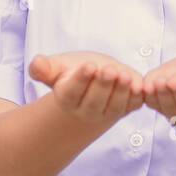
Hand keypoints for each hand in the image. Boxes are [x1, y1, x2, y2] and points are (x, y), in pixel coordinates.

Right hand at [29, 51, 144, 124]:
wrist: (93, 83)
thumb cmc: (73, 73)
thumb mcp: (57, 67)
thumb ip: (44, 68)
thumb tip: (36, 64)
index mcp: (67, 99)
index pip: (72, 92)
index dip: (81, 80)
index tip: (89, 66)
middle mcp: (87, 110)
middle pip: (95, 101)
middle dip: (103, 85)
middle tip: (109, 69)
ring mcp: (109, 112)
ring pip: (115, 106)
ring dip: (121, 91)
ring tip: (124, 75)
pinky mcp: (127, 108)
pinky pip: (133, 106)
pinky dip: (137, 97)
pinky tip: (140, 85)